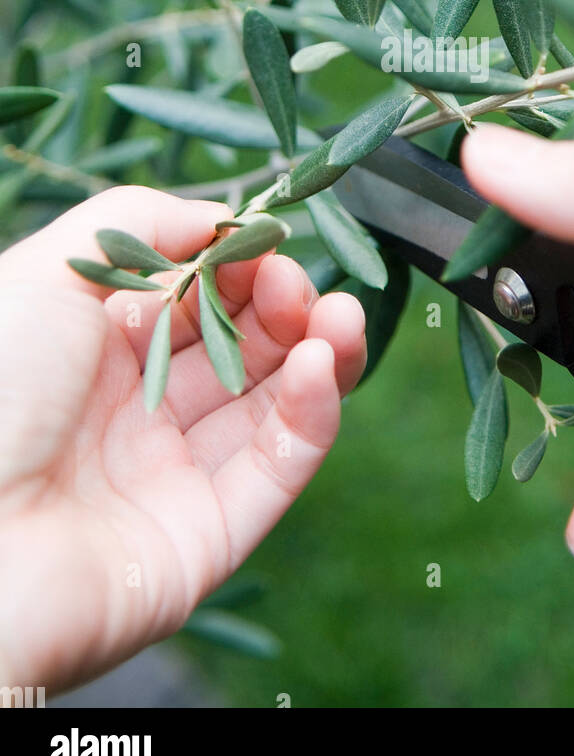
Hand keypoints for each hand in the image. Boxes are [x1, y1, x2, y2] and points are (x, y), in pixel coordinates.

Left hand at [0, 186, 365, 695]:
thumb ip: (138, 222)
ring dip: (319, 353)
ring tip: (342, 316)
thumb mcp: (49, 273)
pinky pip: (275, 469)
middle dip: (285, 306)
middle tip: (301, 284)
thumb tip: (222, 216)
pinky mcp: (206, 538)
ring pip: (272, 408)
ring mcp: (171, 477)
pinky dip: (312, 414)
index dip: (239, 267)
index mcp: (93, 352)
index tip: (269, 241)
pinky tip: (324, 364)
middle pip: (240, 350)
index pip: (193, 300)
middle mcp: (134, 413)